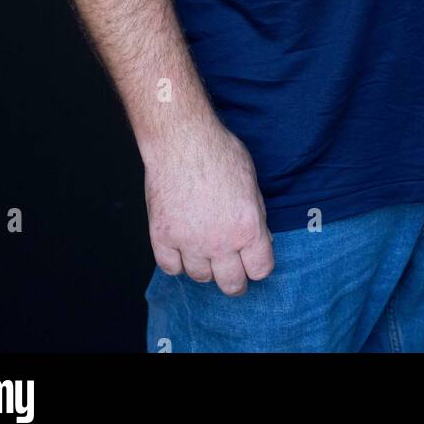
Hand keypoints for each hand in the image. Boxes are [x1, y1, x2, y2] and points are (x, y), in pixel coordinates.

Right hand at [143, 116, 274, 295]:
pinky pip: (171, 267)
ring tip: (205, 247)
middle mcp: (220, 242)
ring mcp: (189, 242)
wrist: (181, 139)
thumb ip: (256, 214)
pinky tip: (182, 247)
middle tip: (232, 270)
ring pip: (200, 276)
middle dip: (235, 280)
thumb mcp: (251, 181)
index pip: (261, 270)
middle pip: (232, 284)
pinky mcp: (163, 237)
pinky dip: (177, 261)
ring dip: (205, 266)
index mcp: (247, 228)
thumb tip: (260, 238)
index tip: (254, 261)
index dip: (259, 266)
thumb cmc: (218, 151)